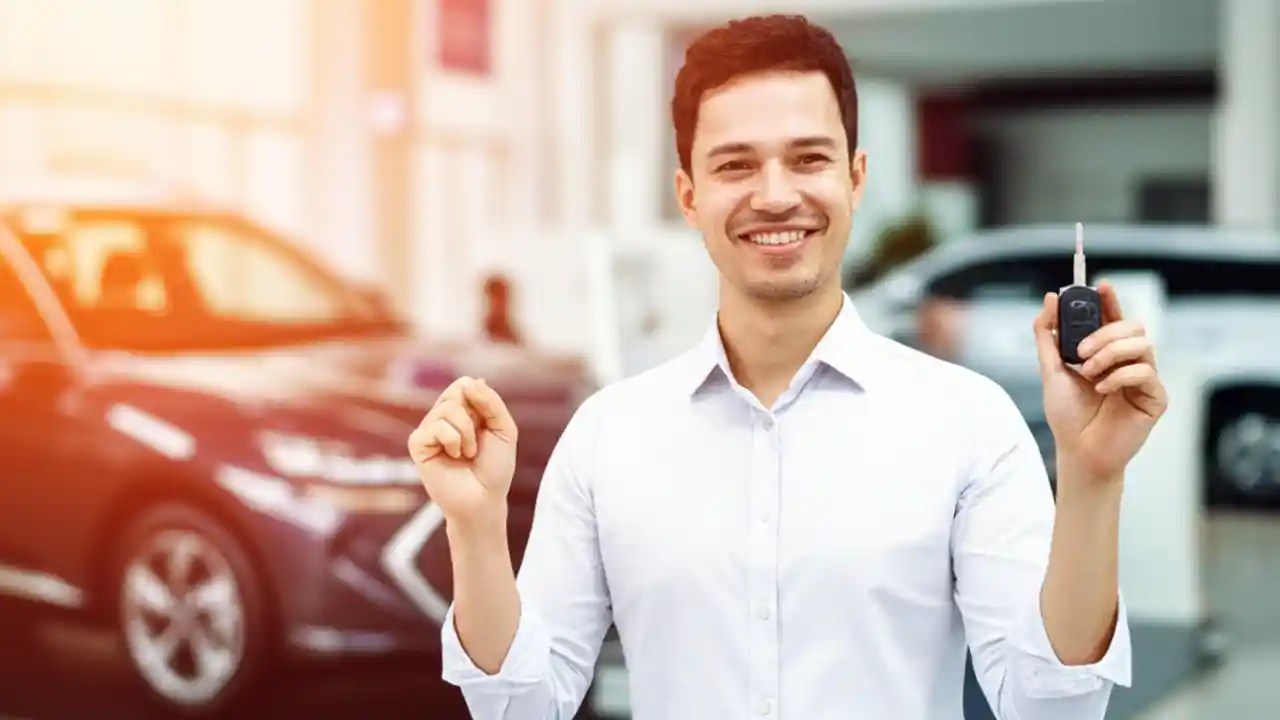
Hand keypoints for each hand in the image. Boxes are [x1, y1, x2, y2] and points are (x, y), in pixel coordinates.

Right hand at [408, 376, 518, 524]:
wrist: (485, 500)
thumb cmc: (495, 468)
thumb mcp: (504, 428)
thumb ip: (490, 402)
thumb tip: (469, 381)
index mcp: (462, 411)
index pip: (464, 384)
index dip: (479, 400)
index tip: (487, 424)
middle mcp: (442, 417)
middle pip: (456, 392)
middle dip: (474, 418)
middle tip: (476, 442)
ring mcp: (428, 430)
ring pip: (447, 409)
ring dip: (466, 433)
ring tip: (467, 453)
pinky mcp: (418, 444)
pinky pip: (436, 427)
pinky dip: (453, 441)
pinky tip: (454, 457)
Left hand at [1033, 281, 1168, 481]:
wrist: (1077, 451)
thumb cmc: (1068, 414)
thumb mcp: (1050, 370)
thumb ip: (1047, 335)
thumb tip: (1050, 299)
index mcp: (1106, 353)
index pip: (1113, 318)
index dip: (1110, 300)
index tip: (1100, 286)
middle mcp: (1128, 362)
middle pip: (1133, 326)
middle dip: (1105, 333)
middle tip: (1080, 352)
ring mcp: (1144, 379)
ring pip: (1142, 344)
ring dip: (1110, 354)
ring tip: (1088, 373)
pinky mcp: (1155, 398)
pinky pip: (1146, 373)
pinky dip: (1119, 376)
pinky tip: (1102, 390)